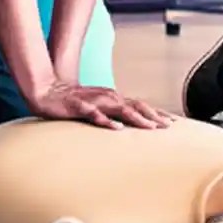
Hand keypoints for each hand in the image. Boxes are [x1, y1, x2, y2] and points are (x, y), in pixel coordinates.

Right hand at [27, 80, 174, 129]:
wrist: (48, 92)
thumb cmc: (76, 102)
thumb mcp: (99, 109)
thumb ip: (114, 115)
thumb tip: (130, 126)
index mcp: (115, 99)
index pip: (141, 106)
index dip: (157, 113)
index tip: (174, 122)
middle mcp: (109, 98)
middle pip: (137, 106)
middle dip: (154, 116)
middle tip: (169, 127)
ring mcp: (95, 101)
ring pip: (120, 110)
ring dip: (137, 118)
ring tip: (151, 128)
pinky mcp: (79, 106)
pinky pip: (94, 114)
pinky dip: (107, 121)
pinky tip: (117, 129)